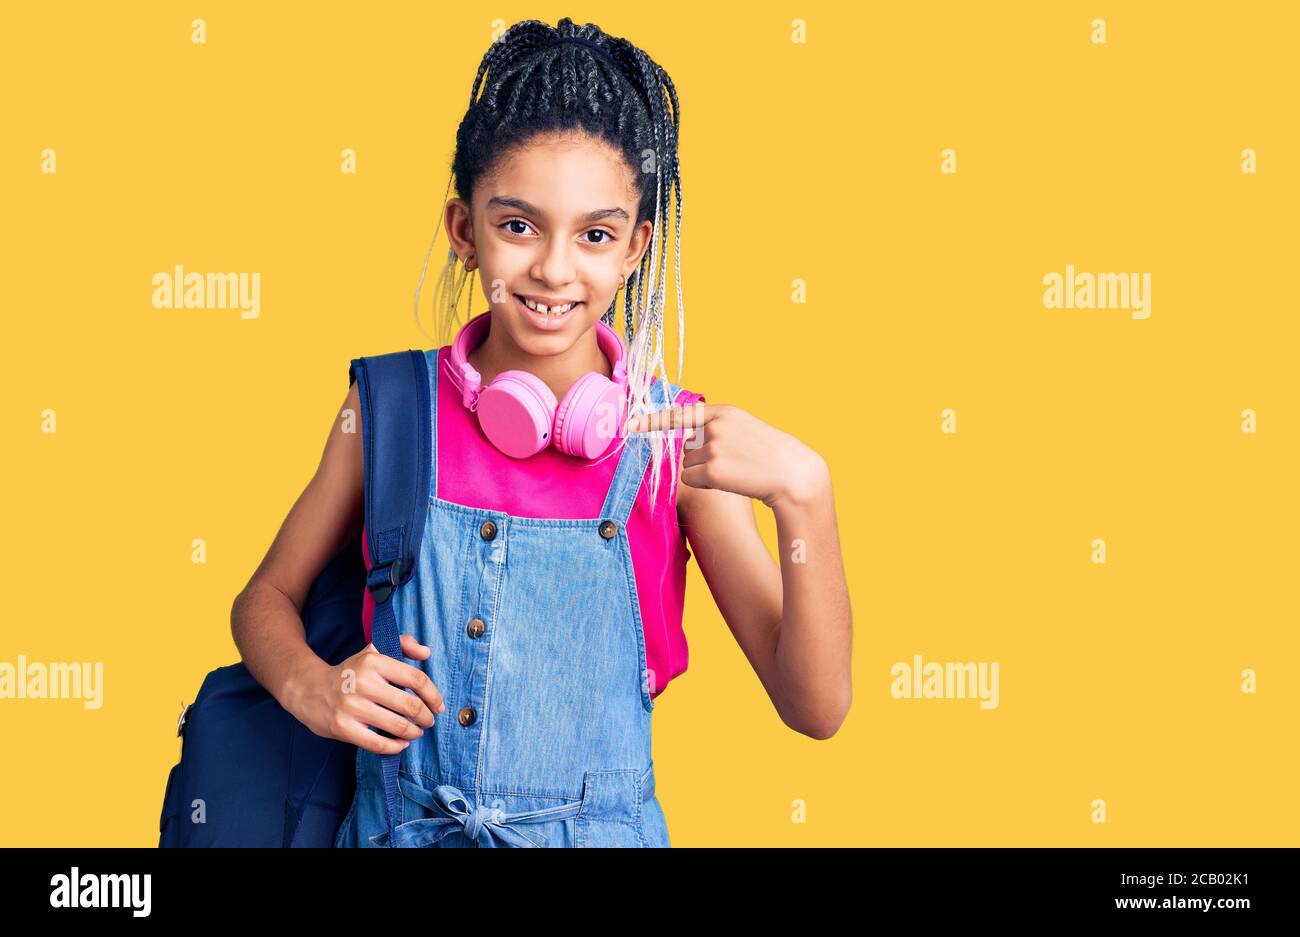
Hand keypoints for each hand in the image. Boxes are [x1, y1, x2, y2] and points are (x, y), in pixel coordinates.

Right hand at [287, 634, 445, 754]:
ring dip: (414, 732)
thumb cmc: (349, 672)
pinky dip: (396, 746)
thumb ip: (402, 644)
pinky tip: (401, 743)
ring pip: (398, 726)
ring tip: (416, 732)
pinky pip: (379, 744)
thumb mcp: (373, 651)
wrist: (309, 689)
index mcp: (374, 661)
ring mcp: (352, 707)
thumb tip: (426, 652)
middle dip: (426, 717)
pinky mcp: (343, 728)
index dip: (433, 695)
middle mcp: (364, 683)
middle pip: (411, 706)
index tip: (439, 705)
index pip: (416, 679)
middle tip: (429, 721)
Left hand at [624, 403, 828, 508]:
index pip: (681, 414)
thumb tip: (687, 444)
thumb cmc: (771, 456)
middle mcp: (715, 426)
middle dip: (700, 459)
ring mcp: (713, 448)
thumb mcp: (746, 430)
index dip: (653, 421)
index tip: (630, 426)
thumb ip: (717, 430)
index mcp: (724, 412)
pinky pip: (690, 480)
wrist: (794, 474)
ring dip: (702, 473)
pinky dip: (704, 485)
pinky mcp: (712, 470)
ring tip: (735, 472)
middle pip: (685, 448)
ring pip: (687, 465)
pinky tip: (728, 482)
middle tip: (732, 464)